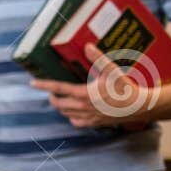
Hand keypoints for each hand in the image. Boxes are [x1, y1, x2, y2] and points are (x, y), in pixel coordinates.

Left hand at [31, 43, 151, 129]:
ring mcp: (87, 117)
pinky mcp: (93, 124)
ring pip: (64, 113)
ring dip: (60, 106)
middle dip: (52, 97)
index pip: (58, 88)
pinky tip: (74, 111)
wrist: (138, 106)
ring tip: (62, 99)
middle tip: (53, 91)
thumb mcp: (112, 70)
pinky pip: (75, 122)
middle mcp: (82, 107)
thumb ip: (98, 58)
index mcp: (83, 93)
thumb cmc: (125, 87)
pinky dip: (71, 117)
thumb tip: (87, 46)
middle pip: (57, 103)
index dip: (44, 85)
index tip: (32, 83)